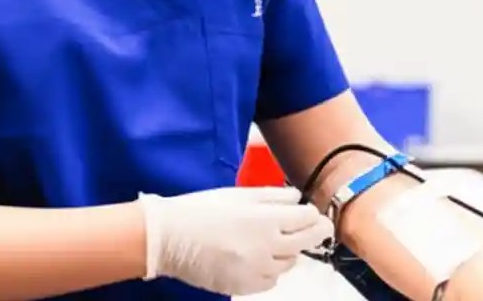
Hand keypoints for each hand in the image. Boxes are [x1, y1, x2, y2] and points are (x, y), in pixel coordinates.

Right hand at [139, 185, 332, 295]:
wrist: (169, 238)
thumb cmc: (200, 210)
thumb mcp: (238, 194)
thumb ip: (273, 196)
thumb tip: (296, 198)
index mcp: (265, 219)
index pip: (308, 219)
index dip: (313, 214)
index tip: (312, 213)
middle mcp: (266, 247)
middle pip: (307, 242)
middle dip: (314, 233)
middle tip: (314, 228)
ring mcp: (256, 270)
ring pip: (289, 264)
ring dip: (287, 252)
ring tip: (270, 241)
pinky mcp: (244, 287)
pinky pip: (271, 281)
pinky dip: (269, 270)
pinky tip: (256, 258)